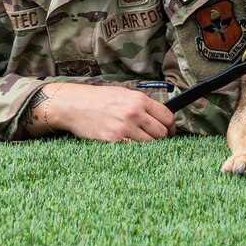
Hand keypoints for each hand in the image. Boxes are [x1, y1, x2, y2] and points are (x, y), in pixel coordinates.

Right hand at [44, 83, 175, 141]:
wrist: (74, 105)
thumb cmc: (98, 99)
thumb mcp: (123, 94)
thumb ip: (142, 104)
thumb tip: (160, 118)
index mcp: (139, 99)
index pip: (168, 117)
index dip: (172, 127)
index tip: (170, 132)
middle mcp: (134, 113)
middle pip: (162, 133)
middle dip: (161, 138)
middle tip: (154, 139)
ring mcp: (124, 128)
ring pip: (150, 145)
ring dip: (148, 146)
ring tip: (139, 142)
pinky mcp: (113, 141)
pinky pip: (134, 151)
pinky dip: (135, 151)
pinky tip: (129, 146)